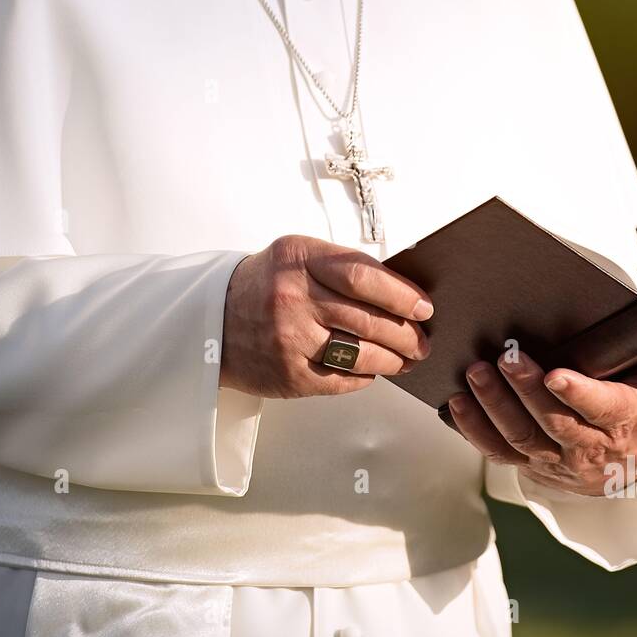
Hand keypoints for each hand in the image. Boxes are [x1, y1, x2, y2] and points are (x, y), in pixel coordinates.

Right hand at [220, 235, 433, 397]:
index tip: (424, 307)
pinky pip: (342, 379)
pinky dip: (364, 376)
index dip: (402, 295)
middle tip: (422, 341)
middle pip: (368, 319)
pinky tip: (372, 371)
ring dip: (393, 360)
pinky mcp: (288, 375)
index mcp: (299, 259)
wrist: (213, 320)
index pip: (363, 276)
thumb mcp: (297, 257)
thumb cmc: (265, 286)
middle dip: (406, 334)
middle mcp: (292, 298)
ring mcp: (289, 339)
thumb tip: (401, 292)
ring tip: (406, 359)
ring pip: (360, 354)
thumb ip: (341, 267)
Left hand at [447, 335, 636, 495]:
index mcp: (621, 426)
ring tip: (476, 372)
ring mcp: (551, 461)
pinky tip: (455, 403)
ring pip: (518, 437)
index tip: (557, 375)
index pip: (599, 411)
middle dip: (525, 390)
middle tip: (505, 356)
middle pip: (550, 422)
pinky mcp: (526, 463)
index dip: (577, 396)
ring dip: (493, 406)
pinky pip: (496, 450)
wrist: (623, 467)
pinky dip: (473, 429)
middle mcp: (584, 449)